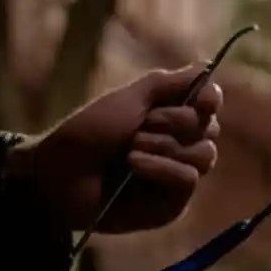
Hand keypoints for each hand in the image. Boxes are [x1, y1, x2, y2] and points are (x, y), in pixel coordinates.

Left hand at [12, 66, 222, 232]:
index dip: (210, 98)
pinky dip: (161, 168)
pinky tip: (133, 166)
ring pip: (204, 155)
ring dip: (163, 146)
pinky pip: (188, 179)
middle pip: (209, 128)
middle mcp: (179, 144)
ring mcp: (176, 176)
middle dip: (174, 122)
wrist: (60, 172)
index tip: (203, 100)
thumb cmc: (88, 131)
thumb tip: (208, 66)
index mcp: (170, 116)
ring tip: (128, 151)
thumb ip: (169, 83)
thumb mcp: (128, 98)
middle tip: (139, 125)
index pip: (209, 103)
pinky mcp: (172, 204)